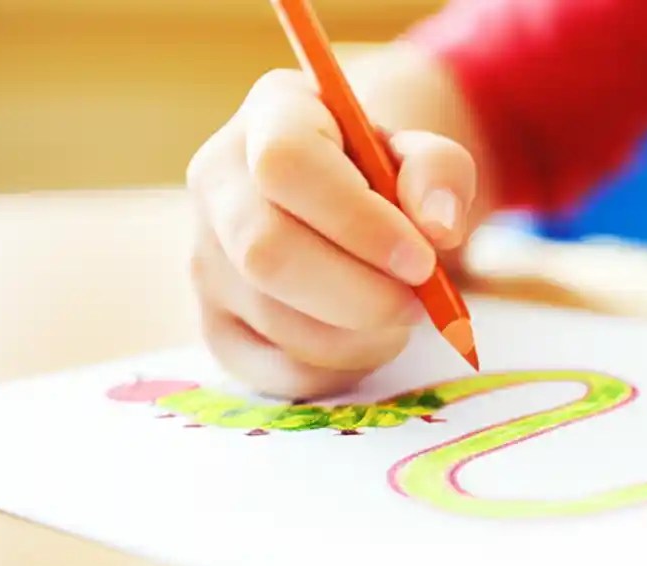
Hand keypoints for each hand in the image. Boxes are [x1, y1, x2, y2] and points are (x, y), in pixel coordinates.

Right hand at [185, 69, 476, 398]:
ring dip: (359, 335)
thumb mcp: (423, 154)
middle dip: (360, 294)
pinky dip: (339, 368)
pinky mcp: (216, 325)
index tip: (422, 261)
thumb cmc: (387, 174)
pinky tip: (367, 339)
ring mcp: (205, 258)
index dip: (356, 222)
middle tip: (420, 303)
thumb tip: (439, 228)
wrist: (351, 203)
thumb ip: (440, 174)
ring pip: (274, 319)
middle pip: (265, 253)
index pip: (285, 164)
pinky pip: (275, 369)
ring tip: (399, 314)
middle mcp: (217, 182)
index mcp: (271, 116)